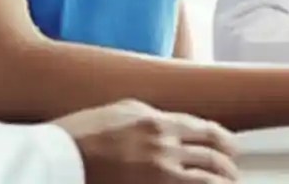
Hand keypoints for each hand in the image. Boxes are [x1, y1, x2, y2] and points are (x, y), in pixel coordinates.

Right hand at [52, 100, 237, 183]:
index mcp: (160, 121)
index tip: (232, 150)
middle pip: (214, 159)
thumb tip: (173, 124)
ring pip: (208, 182)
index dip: (226, 143)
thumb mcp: (121, 111)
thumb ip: (152, 117)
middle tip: (232, 174)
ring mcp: (160, 173)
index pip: (208, 131)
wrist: (56, 157)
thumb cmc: (81, 134)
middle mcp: (165, 146)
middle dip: (228, 168)